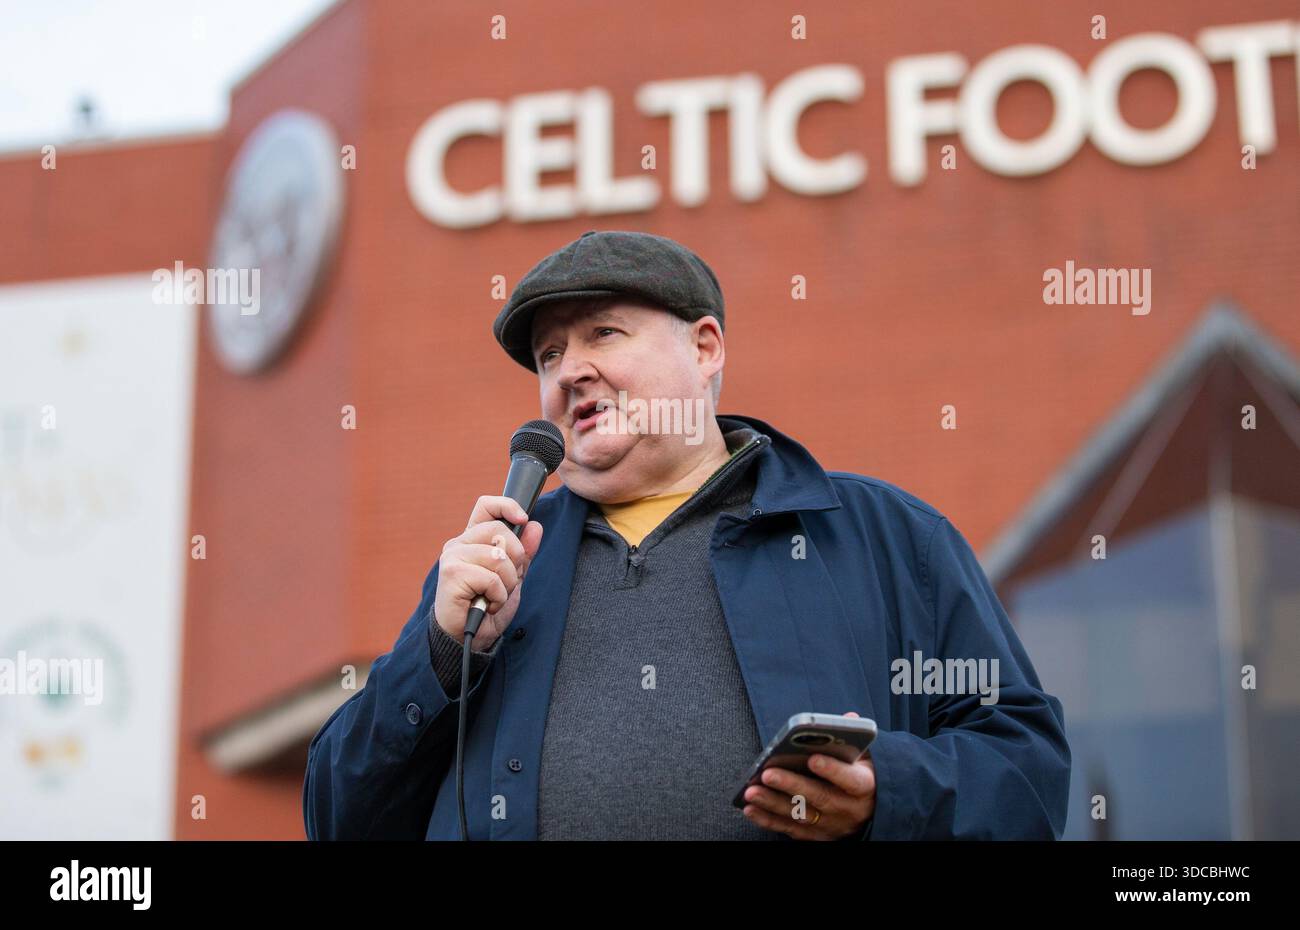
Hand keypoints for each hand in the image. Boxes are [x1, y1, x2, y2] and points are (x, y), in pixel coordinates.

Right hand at [432, 496, 543, 650]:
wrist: (468, 638)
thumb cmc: (486, 606)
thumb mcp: (513, 577)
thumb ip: (523, 553)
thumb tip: (535, 526)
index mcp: (472, 540)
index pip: (486, 506)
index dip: (507, 506)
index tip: (523, 519)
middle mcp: (459, 544)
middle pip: (499, 531)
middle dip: (515, 559)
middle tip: (505, 582)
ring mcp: (452, 557)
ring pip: (498, 557)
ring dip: (506, 583)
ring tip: (493, 597)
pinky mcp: (452, 574)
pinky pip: (491, 578)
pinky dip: (497, 597)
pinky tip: (486, 605)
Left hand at [741, 711, 876, 839]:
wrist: (870, 813)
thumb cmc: (859, 776)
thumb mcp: (865, 757)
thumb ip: (853, 738)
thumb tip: (849, 718)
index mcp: (863, 787)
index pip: (851, 780)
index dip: (833, 770)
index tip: (812, 758)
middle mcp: (848, 809)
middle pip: (819, 797)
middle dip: (791, 785)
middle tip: (767, 774)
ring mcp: (831, 825)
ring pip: (800, 815)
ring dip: (773, 803)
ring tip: (751, 791)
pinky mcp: (816, 835)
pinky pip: (790, 829)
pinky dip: (768, 820)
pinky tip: (750, 809)